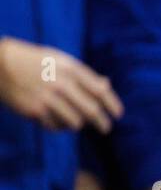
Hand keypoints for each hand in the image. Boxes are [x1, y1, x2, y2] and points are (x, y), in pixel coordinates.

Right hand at [0, 37, 122, 131]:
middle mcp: (61, 83)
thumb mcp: (60, 61)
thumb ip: (84, 74)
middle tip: (105, 128)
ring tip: (74, 120)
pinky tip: (55, 119)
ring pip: (76, 123)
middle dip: (102, 123)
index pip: (100, 91)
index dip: (113, 105)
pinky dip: (59, 126)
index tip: (118, 114)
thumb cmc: (35, 62)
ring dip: (78, 124)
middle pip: (92, 111)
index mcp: (70, 68)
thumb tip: (107, 85)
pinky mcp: (34, 110)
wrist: (0, 64)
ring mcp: (47, 97)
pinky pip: (56, 127)